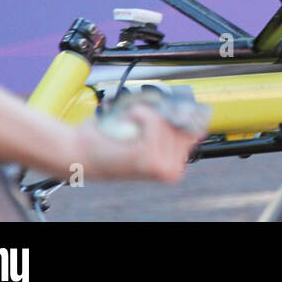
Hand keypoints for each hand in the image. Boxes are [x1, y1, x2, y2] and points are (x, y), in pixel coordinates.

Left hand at [71, 102, 203, 182]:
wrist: (82, 152)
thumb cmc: (112, 142)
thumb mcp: (148, 133)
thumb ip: (173, 126)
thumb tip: (198, 116)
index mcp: (174, 165)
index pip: (196, 129)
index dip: (181, 115)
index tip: (166, 112)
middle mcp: (172, 169)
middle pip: (183, 123)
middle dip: (162, 116)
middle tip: (141, 122)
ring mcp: (161, 165)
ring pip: (168, 122)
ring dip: (147, 115)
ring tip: (132, 124)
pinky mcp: (147, 157)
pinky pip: (155, 121)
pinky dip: (140, 114)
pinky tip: (129, 121)